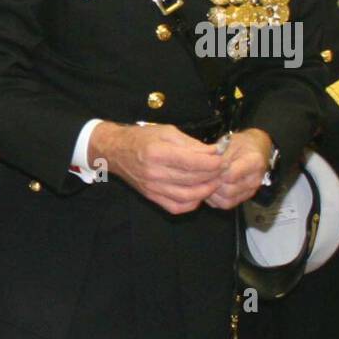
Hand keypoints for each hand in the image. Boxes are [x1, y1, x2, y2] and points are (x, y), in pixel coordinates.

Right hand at [89, 122, 223, 213]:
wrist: (115, 151)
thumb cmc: (141, 138)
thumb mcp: (167, 132)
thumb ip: (191, 144)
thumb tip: (214, 152)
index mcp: (158, 152)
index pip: (194, 162)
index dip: (214, 162)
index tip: (223, 158)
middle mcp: (154, 172)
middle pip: (193, 179)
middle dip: (214, 174)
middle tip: (223, 169)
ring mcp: (152, 187)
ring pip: (188, 196)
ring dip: (206, 190)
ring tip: (214, 181)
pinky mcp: (151, 196)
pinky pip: (177, 206)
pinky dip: (192, 203)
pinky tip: (198, 193)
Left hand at [204, 128, 273, 209]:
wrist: (253, 149)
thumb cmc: (240, 145)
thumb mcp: (229, 143)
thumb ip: (219, 157)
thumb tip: (208, 169)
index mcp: (254, 162)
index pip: (230, 175)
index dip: (215, 173)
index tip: (208, 167)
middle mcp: (255, 179)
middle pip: (228, 191)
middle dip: (213, 184)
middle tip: (204, 177)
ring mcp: (250, 191)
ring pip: (226, 201)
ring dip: (213, 194)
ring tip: (207, 182)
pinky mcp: (243, 197)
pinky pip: (226, 204)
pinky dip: (215, 199)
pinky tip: (211, 188)